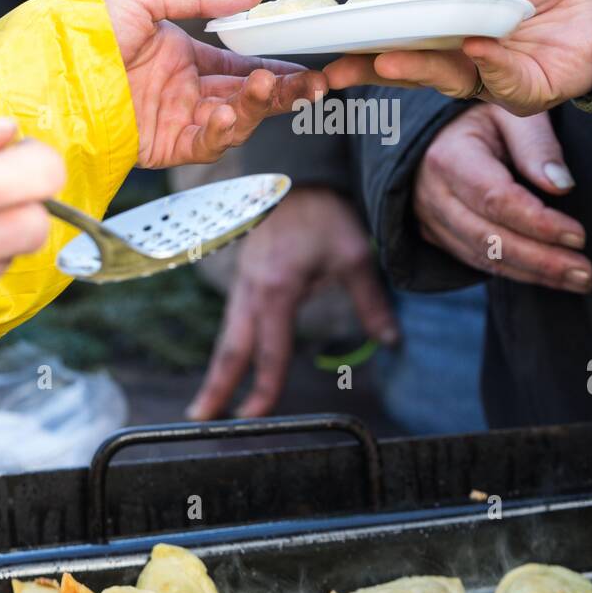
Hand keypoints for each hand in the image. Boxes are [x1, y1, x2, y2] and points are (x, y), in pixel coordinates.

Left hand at [101, 0, 327, 167]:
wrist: (53, 70)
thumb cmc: (88, 29)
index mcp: (185, 57)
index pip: (242, 64)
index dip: (276, 67)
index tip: (307, 66)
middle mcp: (186, 90)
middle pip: (248, 96)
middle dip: (283, 92)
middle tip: (313, 87)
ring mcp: (177, 120)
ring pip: (236, 120)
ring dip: (258, 107)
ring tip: (269, 88)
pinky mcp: (165, 147)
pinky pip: (207, 144)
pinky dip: (224, 131)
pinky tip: (229, 113)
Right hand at [187, 187, 398, 419]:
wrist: (294, 172)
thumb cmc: (323, 212)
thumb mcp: (353, 256)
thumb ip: (370, 302)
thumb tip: (391, 341)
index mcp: (277, 290)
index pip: (270, 351)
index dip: (264, 387)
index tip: (255, 416)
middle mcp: (252, 290)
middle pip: (231, 349)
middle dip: (216, 388)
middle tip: (200, 420)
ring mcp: (244, 282)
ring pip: (228, 335)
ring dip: (218, 370)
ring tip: (206, 403)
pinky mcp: (245, 275)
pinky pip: (233, 318)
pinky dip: (229, 345)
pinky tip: (230, 360)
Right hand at [325, 0, 591, 115]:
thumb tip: (388, 2)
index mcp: (450, 27)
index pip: (400, 40)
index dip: (364, 46)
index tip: (330, 49)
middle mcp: (466, 56)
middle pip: (413, 68)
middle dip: (374, 69)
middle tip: (340, 69)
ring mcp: (494, 78)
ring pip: (448, 80)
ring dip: (417, 71)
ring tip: (387, 61)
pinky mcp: (528, 93)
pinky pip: (500, 84)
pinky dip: (489, 64)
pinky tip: (477, 45)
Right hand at [414, 105, 591, 292]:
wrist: (441, 129)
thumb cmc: (484, 116)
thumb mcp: (512, 114)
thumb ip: (536, 145)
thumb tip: (562, 185)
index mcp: (449, 157)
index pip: (496, 200)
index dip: (539, 222)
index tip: (578, 236)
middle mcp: (433, 194)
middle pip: (489, 238)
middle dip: (541, 260)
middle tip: (585, 273)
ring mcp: (431, 219)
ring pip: (484, 258)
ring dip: (534, 273)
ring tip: (578, 279)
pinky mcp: (437, 236)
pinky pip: (478, 262)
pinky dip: (517, 272)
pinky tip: (550, 275)